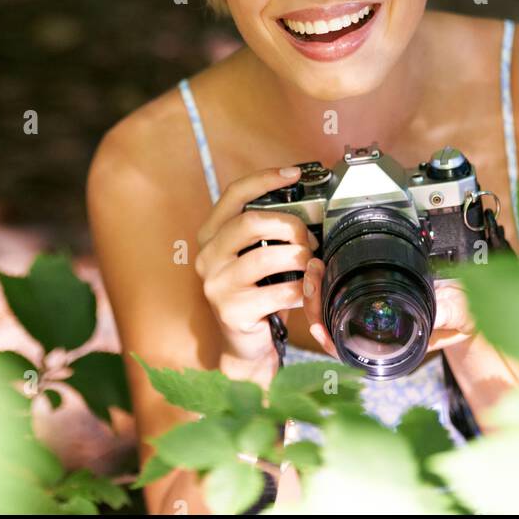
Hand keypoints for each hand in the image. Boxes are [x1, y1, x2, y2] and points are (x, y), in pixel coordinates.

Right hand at [194, 166, 319, 366]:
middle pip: (251, 222)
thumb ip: (267, 231)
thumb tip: (307, 207)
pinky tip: (307, 291)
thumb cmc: (257, 292)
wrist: (245, 345)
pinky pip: (280, 292)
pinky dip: (303, 289)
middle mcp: (208, 257)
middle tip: (308, 239)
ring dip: (299, 258)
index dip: (265, 179)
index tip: (293, 173)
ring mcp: (217, 285)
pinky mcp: (233, 311)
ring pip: (266, 256)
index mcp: (212, 235)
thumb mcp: (256, 255)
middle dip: (290, 225)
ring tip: (310, 265)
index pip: (234, 194)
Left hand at [300, 264, 474, 359]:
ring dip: (317, 291)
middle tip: (313, 275)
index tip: (318, 325)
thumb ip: (446, 315)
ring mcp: (368, 319)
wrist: (463, 308)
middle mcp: (374, 337)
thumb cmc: (460, 317)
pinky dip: (328, 284)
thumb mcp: (457, 315)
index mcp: (390, 349)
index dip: (329, 341)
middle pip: (330, 328)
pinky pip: (339, 297)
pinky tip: (325, 269)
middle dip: (314, 304)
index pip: (350, 351)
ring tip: (315, 268)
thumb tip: (433, 313)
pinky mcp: (369, 300)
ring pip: (330, 312)